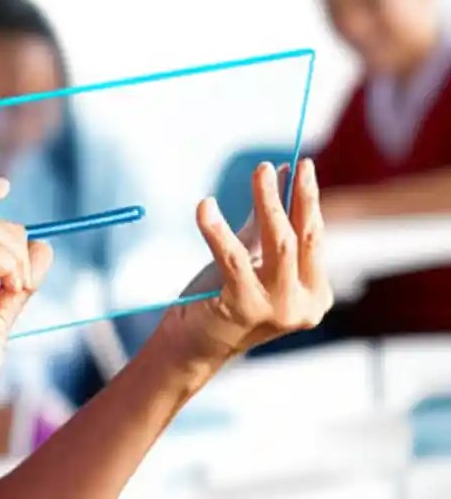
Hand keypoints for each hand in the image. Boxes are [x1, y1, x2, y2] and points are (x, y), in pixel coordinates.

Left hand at [161, 160, 332, 372]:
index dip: (308, 199)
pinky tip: (205, 207)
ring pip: (278, 242)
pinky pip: (233, 257)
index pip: (314, 237)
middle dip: (296, 195)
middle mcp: (303, 304)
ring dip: (267, 201)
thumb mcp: (253, 259)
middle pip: (301, 237)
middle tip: (285, 163)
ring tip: (259, 171)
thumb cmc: (223, 297)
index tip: (302, 166)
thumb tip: (281, 173)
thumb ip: (266, 222)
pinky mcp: (245, 307)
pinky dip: (218, 228)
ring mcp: (278, 309)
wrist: (192, 344)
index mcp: (314, 293)